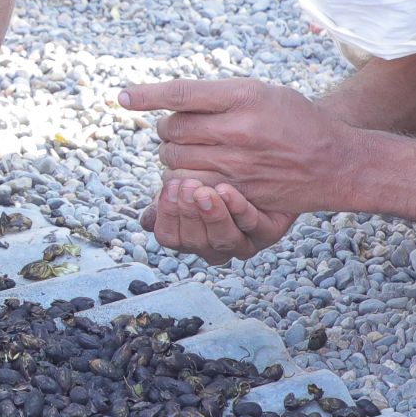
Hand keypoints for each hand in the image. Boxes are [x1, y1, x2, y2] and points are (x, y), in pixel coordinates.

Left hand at [119, 79, 365, 223]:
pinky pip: (190, 185)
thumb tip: (168, 100)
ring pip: (174, 160)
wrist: (332, 161)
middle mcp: (239, 129)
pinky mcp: (237, 191)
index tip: (122, 97)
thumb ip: (217, 95)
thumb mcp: (260, 91)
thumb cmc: (293, 119)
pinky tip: (194, 173)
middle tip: (179, 130)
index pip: (181, 93)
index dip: (146, 95)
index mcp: (244, 96)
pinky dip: (182, 180)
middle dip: (167, 130)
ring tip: (189, 151)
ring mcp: (237, 164)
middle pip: (172, 129)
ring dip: (171, 156)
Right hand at [142, 174, 293, 262]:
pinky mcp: (268, 232)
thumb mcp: (188, 186)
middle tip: (186, 186)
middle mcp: (215, 247)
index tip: (168, 189)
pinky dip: (238, 210)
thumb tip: (147, 219)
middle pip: (195, 242)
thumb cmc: (217, 178)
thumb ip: (169, 201)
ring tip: (205, 192)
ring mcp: (243, 243)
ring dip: (212, 216)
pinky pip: (253, 227)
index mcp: (190, 238)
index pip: (170, 237)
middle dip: (188, 213)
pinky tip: (227, 191)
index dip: (167, 216)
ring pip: (224, 240)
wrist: (262, 169)